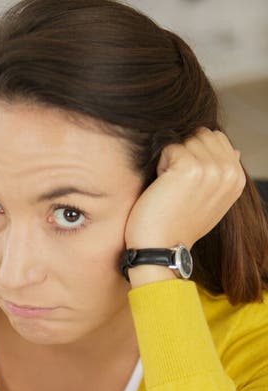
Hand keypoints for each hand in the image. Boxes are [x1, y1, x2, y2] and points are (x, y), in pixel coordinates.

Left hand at [124, 128, 245, 250]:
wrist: (161, 248)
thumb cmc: (179, 225)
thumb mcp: (212, 200)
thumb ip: (223, 175)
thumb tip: (235, 150)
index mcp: (237, 178)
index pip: (217, 139)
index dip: (196, 155)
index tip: (189, 185)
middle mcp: (229, 172)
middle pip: (200, 136)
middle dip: (184, 155)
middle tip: (177, 187)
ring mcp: (211, 169)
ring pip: (185, 141)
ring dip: (172, 161)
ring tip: (171, 189)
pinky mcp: (189, 168)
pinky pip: (170, 148)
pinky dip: (160, 166)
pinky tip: (163, 189)